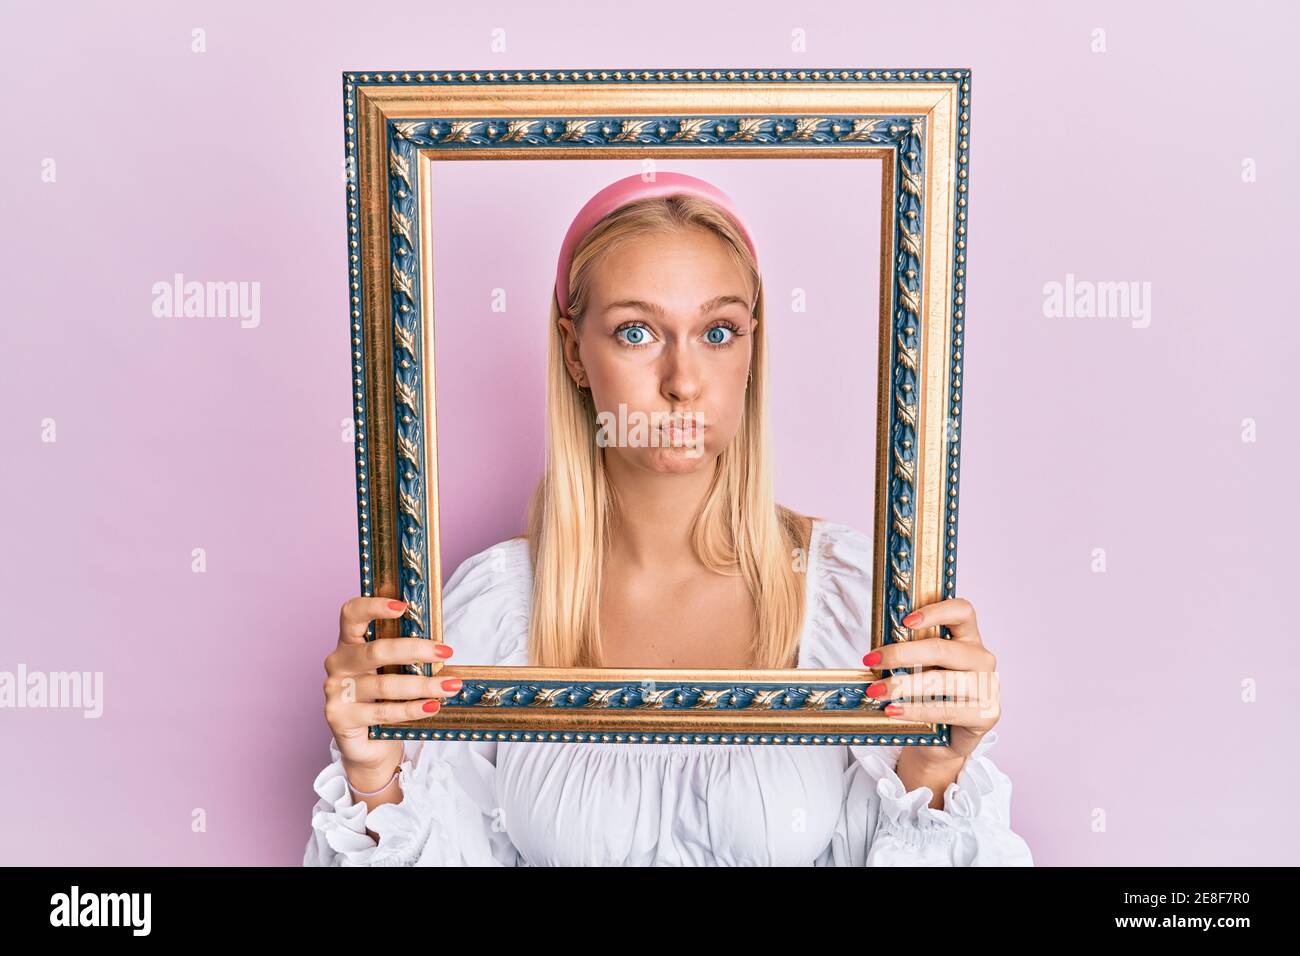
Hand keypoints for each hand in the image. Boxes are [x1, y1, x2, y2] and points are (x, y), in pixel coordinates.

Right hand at [323, 597, 461, 780]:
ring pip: (384, 684)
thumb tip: (440, 645)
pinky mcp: (340, 718)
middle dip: (415, 650)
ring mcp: (336, 692)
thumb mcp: (392, 671)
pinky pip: (383, 711)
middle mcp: (338, 664)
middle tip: (445, 651)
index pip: (351, 614)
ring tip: (450, 685)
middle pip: (376, 650)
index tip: (403, 606)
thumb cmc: (384, 699)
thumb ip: (404, 655)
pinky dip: (412, 709)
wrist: (369, 745)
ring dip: (423, 685)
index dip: (374, 606)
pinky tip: (432, 706)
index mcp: (348, 643)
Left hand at [862, 597, 998, 765]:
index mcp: (968, 637)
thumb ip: (909, 653)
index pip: (962, 611)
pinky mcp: (986, 714)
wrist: (946, 737)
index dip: (935, 611)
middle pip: (943, 649)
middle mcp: (981, 658)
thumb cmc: (931, 695)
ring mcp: (988, 686)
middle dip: (902, 654)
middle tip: (873, 660)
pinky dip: (915, 710)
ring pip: (942, 681)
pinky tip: (894, 710)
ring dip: (903, 685)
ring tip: (876, 691)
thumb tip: (875, 651)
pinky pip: (946, 710)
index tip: (905, 621)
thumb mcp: (921, 668)